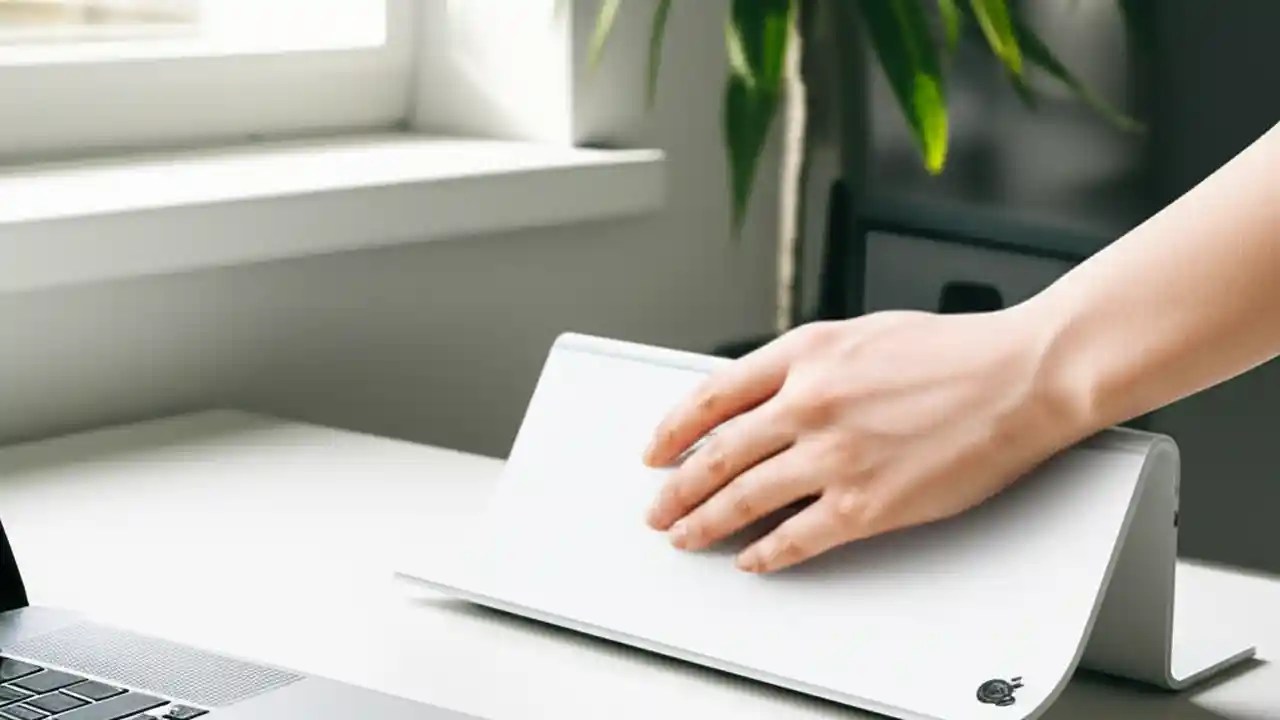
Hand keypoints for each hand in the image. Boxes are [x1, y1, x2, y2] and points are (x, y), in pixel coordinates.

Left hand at [642, 309, 1092, 572]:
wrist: (1020, 375)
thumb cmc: (955, 352)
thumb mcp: (862, 335)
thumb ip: (807, 364)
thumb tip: (764, 397)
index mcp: (805, 353)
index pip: (712, 396)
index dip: (673, 429)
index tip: (656, 450)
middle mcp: (808, 402)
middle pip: (717, 453)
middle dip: (676, 488)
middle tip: (657, 508)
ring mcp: (834, 455)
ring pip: (743, 498)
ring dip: (705, 523)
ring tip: (686, 536)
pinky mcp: (866, 503)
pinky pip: (796, 537)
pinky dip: (766, 553)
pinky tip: (752, 559)